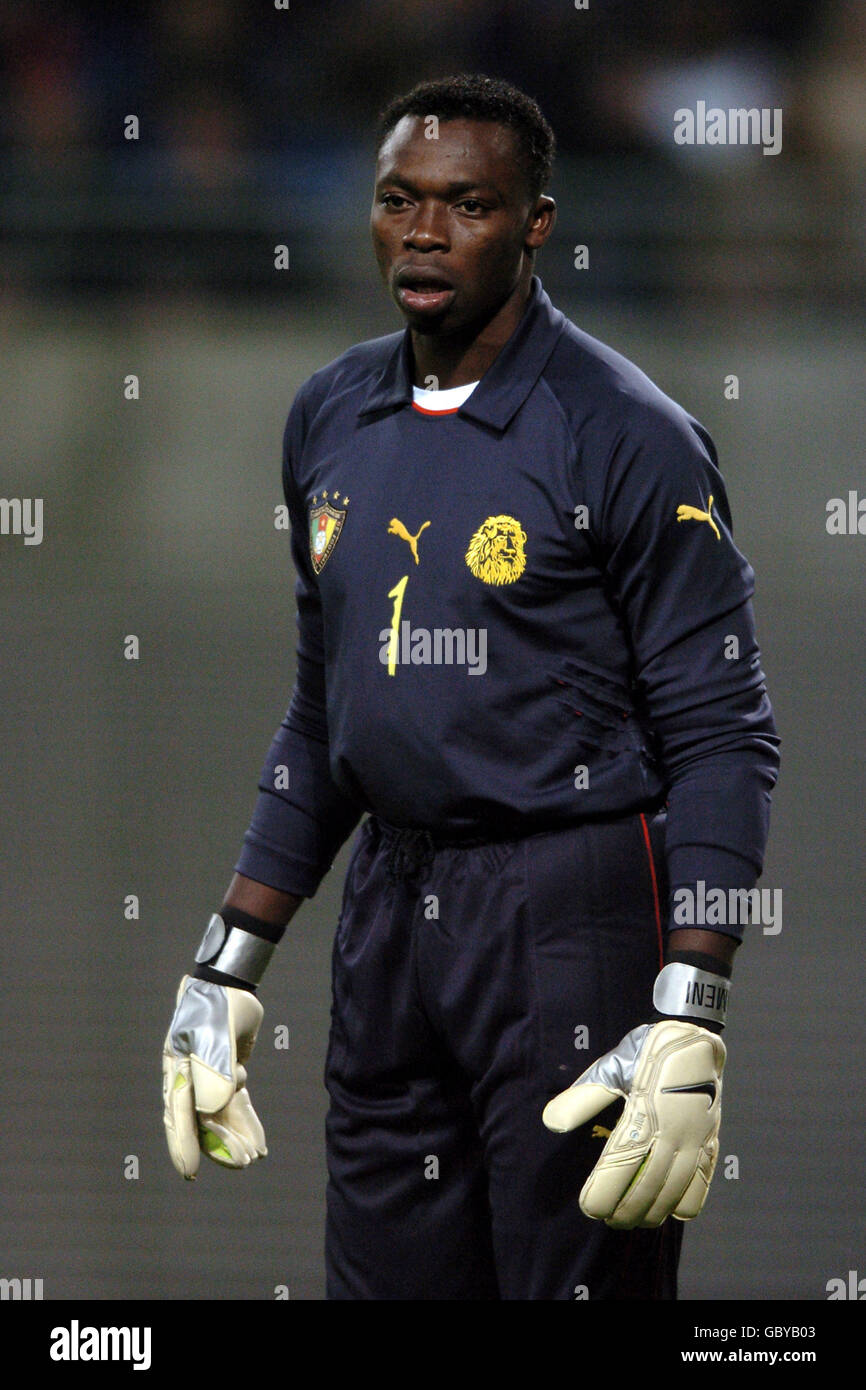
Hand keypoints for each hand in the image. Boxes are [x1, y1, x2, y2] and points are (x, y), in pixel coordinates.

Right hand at [162, 975, 266, 1179]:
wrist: (228, 984)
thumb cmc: (214, 1008)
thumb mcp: (213, 1039)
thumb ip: (213, 1073)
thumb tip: (211, 1111)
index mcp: (177, 1072)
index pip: (179, 1115)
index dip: (184, 1144)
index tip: (189, 1172)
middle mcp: (190, 1080)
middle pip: (201, 1121)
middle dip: (219, 1145)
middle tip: (241, 1163)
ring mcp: (209, 1078)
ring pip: (221, 1117)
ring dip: (236, 1137)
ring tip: (254, 1156)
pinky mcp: (228, 1074)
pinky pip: (236, 1105)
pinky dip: (246, 1122)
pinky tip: (259, 1140)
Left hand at [542, 1019, 724, 1228]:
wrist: (695, 1036)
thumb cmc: (647, 1051)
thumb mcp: (611, 1067)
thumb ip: (582, 1098)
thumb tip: (551, 1122)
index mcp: (644, 1112)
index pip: (620, 1166)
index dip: (604, 1193)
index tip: (589, 1208)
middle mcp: (672, 1131)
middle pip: (647, 1187)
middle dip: (625, 1210)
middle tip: (608, 1220)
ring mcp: (695, 1139)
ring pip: (674, 1191)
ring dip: (652, 1212)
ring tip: (633, 1221)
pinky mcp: (711, 1140)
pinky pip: (702, 1183)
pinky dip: (686, 1204)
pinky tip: (669, 1209)